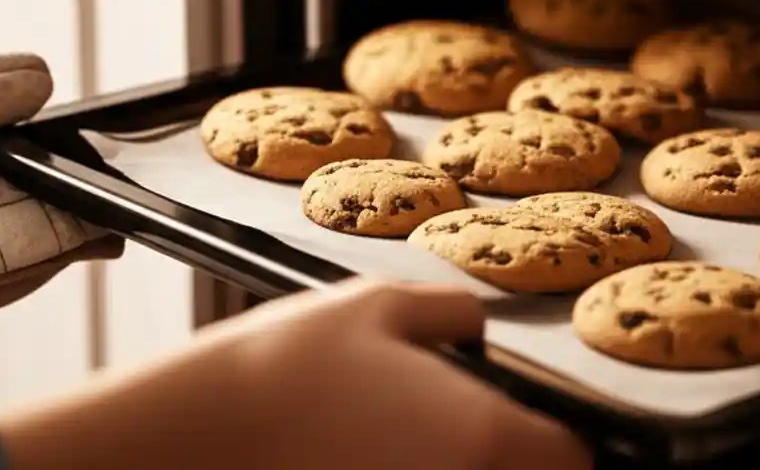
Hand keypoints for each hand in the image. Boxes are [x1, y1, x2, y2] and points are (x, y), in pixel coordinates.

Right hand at [0, 278, 593, 469]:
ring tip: (398, 444)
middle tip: (460, 436)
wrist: (188, 440)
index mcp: (483, 435)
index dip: (559, 444)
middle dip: (508, 464)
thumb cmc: (281, 368)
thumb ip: (450, 313)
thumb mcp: (373, 305)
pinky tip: (365, 461)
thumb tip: (476, 326)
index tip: (533, 431)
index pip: (572, 462)